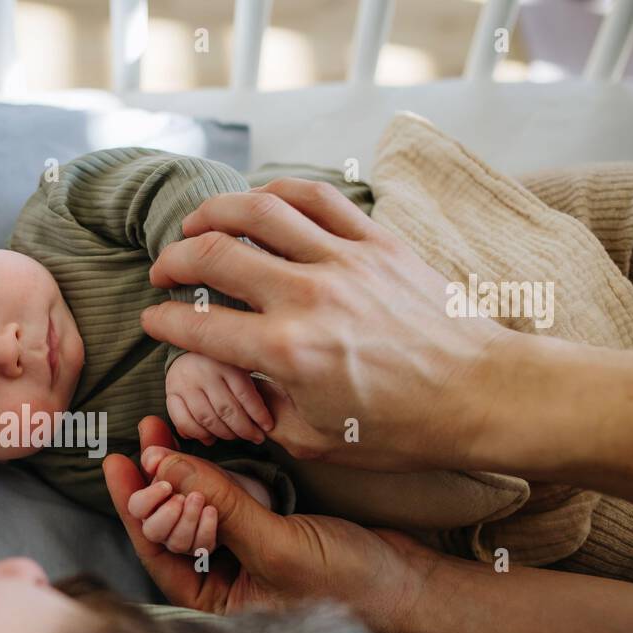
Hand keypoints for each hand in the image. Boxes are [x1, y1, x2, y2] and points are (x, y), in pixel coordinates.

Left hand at [104, 416, 431, 630]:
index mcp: (215, 605)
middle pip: (172, 528)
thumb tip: (162, 465)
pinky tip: (201, 447)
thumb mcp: (275, 547)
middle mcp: (224, 584)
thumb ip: (219, 505)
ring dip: (182, 472)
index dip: (134, 507)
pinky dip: (215, 476)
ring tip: (164, 430)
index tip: (118, 463)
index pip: (157, 552)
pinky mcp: (269, 533)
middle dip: (156, 483)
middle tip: (144, 435)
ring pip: (198, 510)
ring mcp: (247, 558)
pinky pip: (229, 502)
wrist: (415, 587)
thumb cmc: (350, 586)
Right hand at [143, 178, 510, 471]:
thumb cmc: (403, 428)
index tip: (153, 321)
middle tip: (162, 272)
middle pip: (215, 255)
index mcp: (287, 353)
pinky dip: (279, 193)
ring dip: (214, 213)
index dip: (162, 323)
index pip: (200, 326)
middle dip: (173, 261)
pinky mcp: (378, 243)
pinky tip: (259, 202)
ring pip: (260, 211)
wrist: (480, 394)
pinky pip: (318, 199)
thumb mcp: (315, 440)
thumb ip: (263, 408)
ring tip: (195, 225)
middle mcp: (308, 297)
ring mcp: (345, 262)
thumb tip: (238, 383)